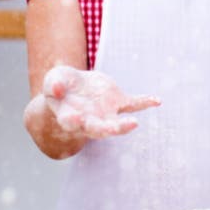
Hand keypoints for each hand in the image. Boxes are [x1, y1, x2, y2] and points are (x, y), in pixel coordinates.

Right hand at [43, 65, 160, 139]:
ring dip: (123, 125)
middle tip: (113, 129)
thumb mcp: (53, 80)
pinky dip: (144, 102)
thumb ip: (54, 84)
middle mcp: (89, 120)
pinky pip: (133, 104)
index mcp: (69, 116)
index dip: (73, 121)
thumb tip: (57, 88)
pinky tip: (156, 101)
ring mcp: (105, 113)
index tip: (76, 118)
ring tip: (134, 124)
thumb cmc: (60, 85)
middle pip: (97, 129)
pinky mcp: (117, 102)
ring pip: (116, 123)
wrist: (73, 85)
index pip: (71, 122)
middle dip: (105, 130)